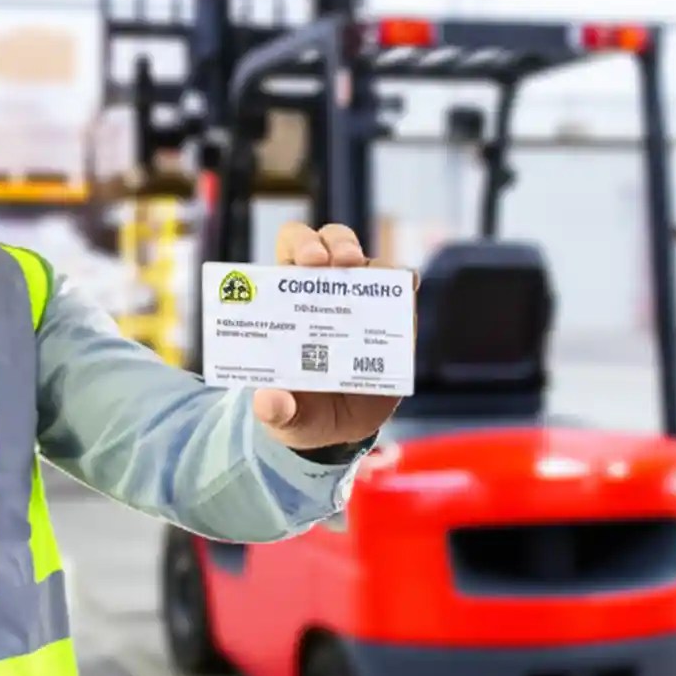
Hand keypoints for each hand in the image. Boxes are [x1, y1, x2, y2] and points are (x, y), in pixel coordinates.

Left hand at [252, 221, 415, 449]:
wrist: (341, 433)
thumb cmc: (303, 411)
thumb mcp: (286, 416)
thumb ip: (276, 410)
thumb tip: (267, 402)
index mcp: (288, 302)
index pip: (290, 253)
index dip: (299, 245)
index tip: (308, 261)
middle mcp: (326, 292)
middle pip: (328, 242)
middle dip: (334, 243)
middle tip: (339, 261)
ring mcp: (361, 302)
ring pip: (367, 260)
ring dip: (371, 262)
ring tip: (371, 275)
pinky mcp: (392, 318)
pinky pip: (401, 288)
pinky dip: (404, 282)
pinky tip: (407, 287)